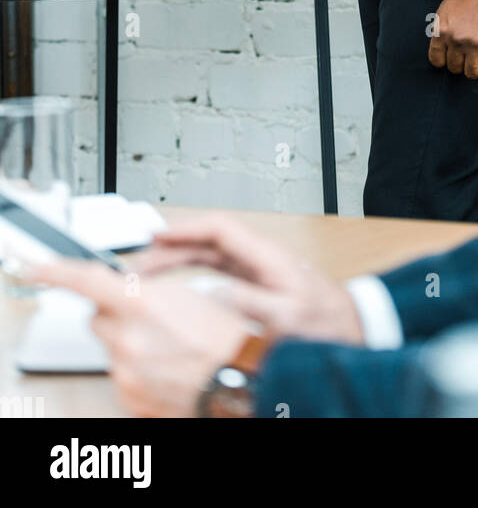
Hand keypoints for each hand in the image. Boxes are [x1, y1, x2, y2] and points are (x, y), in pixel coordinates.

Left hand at [28, 260, 250, 417]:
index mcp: (142, 306)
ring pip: (111, 349)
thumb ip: (149, 290)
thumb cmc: (230, 341)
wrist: (246, 384)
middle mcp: (127, 342)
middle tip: (149, 315)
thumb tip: (130, 288)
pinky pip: (123, 376)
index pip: (86, 282)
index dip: (55, 272)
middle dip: (116, 312)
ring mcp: (127, 375)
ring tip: (170, 346)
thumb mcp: (193, 295)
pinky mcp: (131, 400)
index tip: (37, 270)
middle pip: (98, 317)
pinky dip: (139, 370)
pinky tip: (168, 367)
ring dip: (131, 343)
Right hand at [132, 214, 364, 345]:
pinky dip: (189, 276)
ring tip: (146, 272)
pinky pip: (214, 273)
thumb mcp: (290, 316)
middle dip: (171, 246)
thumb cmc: (327, 324)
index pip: (220, 229)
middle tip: (139, 260)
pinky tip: (173, 288)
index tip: (157, 236)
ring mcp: (255, 271)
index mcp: (267, 256)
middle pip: (207, 241)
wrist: (349, 332)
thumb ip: (253, 305)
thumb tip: (215, 294)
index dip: (186, 229)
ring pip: (208, 256)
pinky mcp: (253, 287)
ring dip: (176, 260)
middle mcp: (259, 258)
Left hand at [429, 0, 477, 78]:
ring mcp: (476, 44)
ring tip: (477, 60)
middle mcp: (457, 39)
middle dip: (459, 63)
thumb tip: (441, 49)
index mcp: (442, 30)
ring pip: (472, 72)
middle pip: (454, 67)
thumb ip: (441, 30)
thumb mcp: (446, 9)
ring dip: (473, 69)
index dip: (443, 60)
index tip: (448, 58)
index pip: (436, 60)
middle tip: (465, 56)